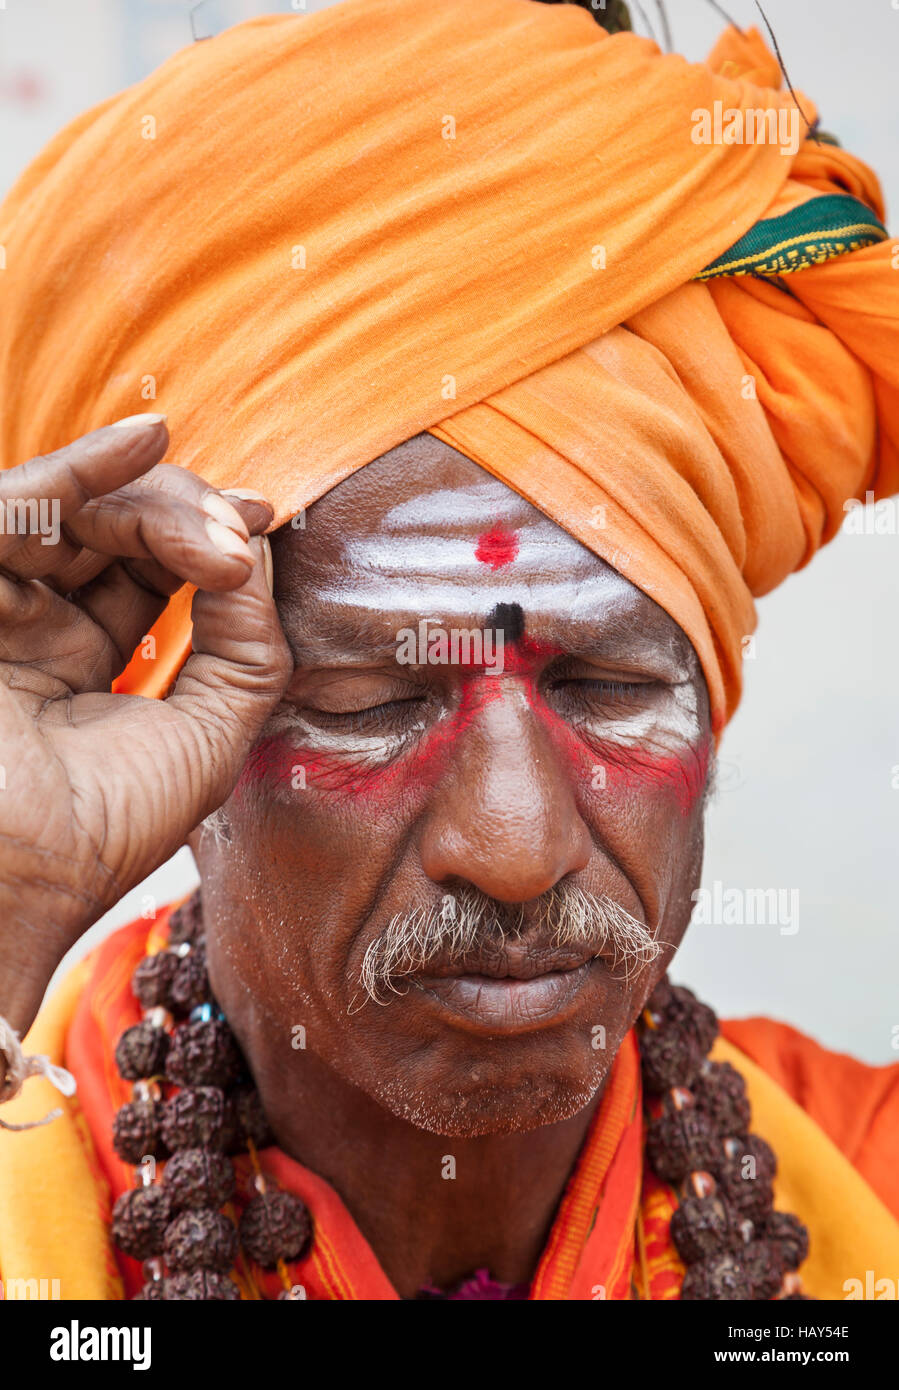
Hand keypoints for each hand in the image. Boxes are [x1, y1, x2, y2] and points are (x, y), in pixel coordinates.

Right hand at [0, 416, 291, 1038]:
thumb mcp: (210, 731)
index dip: (203, 538)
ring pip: (72, 511)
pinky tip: (148, 446)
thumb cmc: (103, 829)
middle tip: (243, 526)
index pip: (143, 572)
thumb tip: (253, 549)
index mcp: (78, 666)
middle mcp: (28, 630)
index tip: (263, 519)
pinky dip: (82, 473)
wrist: (14, 883)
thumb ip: (244, 642)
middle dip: (186, 516)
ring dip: (153, 502)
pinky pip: (13, 511)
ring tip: (218, 523)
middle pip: (112, 532)